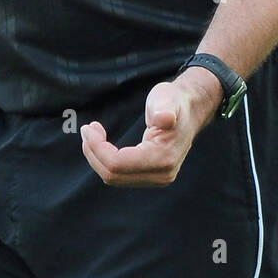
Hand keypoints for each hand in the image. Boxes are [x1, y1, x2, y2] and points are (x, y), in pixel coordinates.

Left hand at [80, 71, 222, 187]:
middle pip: (113, 175)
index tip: (89, 127)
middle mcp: (162, 175)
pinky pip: (119, 175)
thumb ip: (165, 108)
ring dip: (97, 157)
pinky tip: (101, 143)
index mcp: (164, 158)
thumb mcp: (167, 98)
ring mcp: (157, 179)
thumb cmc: (174, 101)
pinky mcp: (151, 177)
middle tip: (87, 128)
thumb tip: (165, 118)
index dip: (97, 148)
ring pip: (114, 178)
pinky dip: (105, 160)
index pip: (118, 164)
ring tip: (92, 133)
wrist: (190, 111)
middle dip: (94, 153)